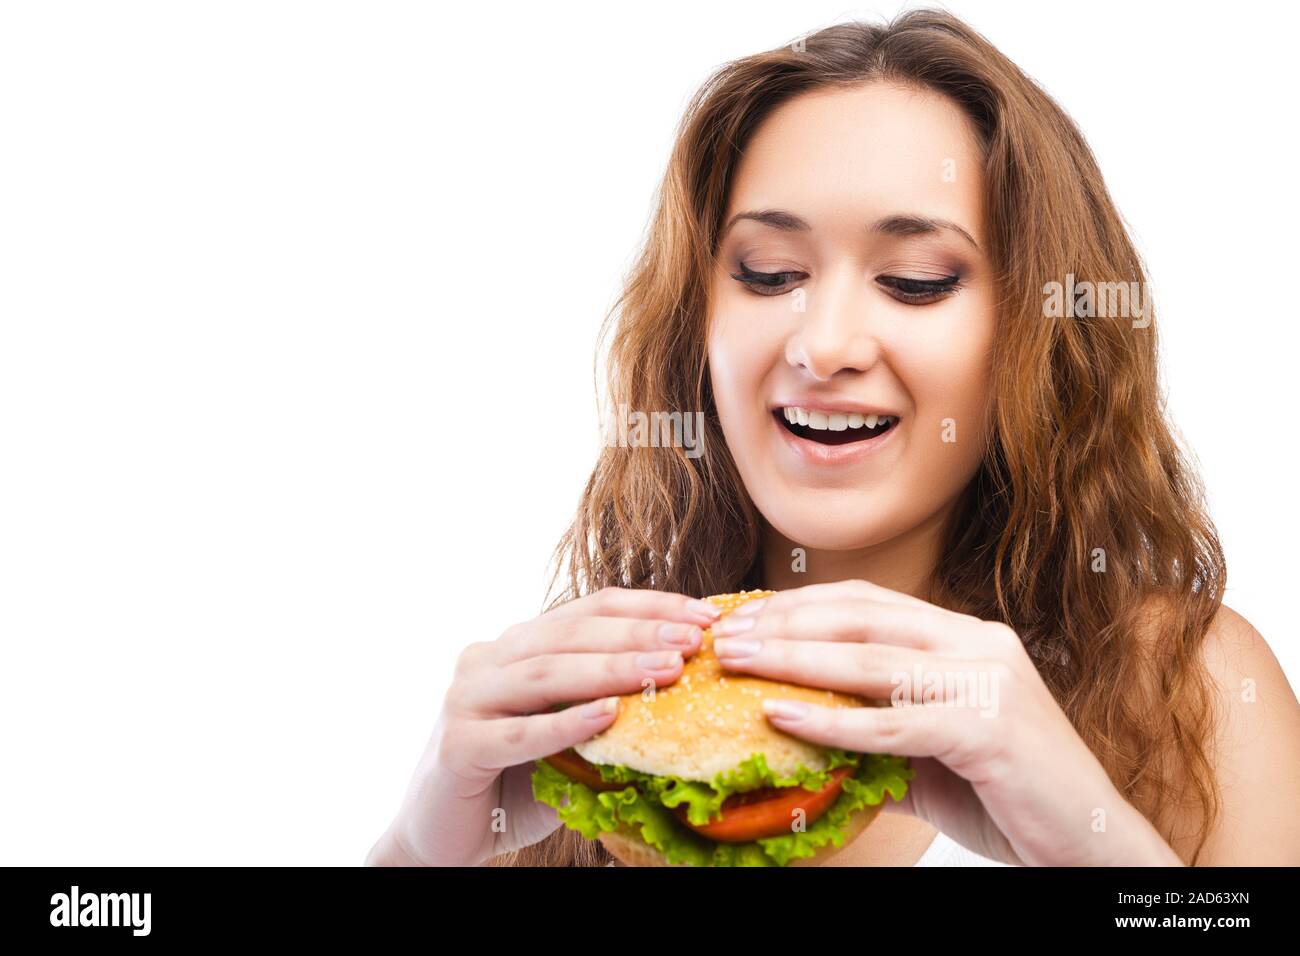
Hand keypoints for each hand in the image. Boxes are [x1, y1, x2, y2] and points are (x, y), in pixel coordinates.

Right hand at [367, 587, 720, 865]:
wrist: (446, 836)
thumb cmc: (517, 782)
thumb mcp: (571, 736)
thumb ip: (608, 708)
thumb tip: (690, 688)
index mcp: (518, 645)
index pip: (590, 608)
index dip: (648, 606)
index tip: (703, 615)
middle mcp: (487, 658)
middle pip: (572, 633)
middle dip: (638, 634)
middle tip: (691, 641)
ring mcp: (466, 698)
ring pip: (547, 673)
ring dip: (611, 670)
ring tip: (664, 671)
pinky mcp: (457, 745)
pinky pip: (518, 733)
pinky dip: (565, 724)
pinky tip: (607, 716)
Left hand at [708, 580, 1180, 865]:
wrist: (1092, 844)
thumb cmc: (1010, 796)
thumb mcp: (933, 752)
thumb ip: (878, 730)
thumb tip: (799, 728)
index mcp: (966, 638)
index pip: (868, 602)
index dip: (800, 603)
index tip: (744, 616)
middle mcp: (978, 645)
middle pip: (861, 617)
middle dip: (784, 621)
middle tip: (724, 634)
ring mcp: (987, 682)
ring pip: (868, 661)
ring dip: (792, 659)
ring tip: (737, 661)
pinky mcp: (986, 729)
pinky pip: (889, 722)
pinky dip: (828, 721)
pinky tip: (779, 717)